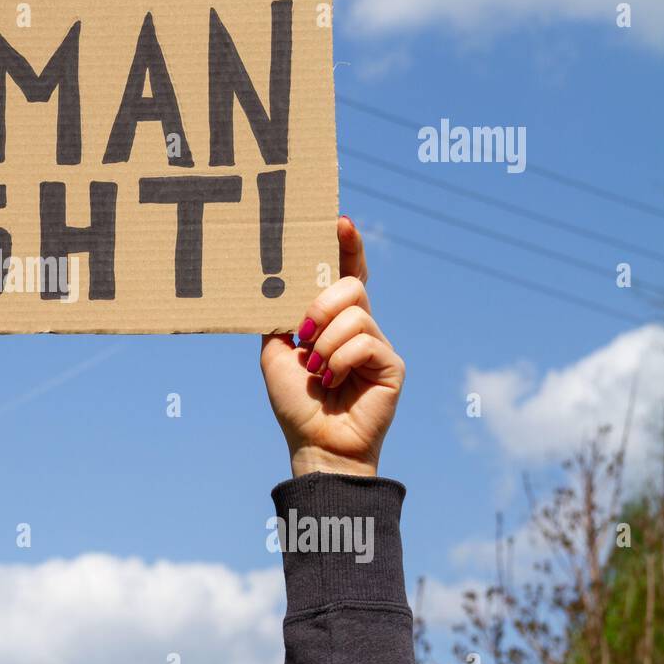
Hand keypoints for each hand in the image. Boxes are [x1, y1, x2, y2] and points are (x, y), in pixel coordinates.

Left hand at [260, 216, 403, 477]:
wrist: (314, 443)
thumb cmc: (296, 402)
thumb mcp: (275, 352)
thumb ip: (279, 317)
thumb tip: (272, 283)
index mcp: (332, 320)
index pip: (344, 275)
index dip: (346, 247)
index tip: (338, 220)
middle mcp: (359, 327)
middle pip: (350, 286)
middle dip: (320, 305)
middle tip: (302, 336)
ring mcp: (377, 344)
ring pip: (355, 314)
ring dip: (325, 344)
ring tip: (317, 372)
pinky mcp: (392, 364)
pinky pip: (365, 341)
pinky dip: (340, 360)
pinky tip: (334, 380)